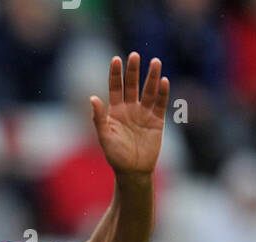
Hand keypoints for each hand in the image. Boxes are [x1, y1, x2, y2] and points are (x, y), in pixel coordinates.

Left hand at [90, 53, 168, 178]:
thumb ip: (98, 118)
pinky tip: (163, 81)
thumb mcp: (104, 136)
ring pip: (148, 91)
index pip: (115, 88)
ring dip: (151, 77)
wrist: (133, 171)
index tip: (116, 59)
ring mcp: (144, 113)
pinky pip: (160, 103)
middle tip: (134, 56)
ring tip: (155, 62)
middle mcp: (130, 109)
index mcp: (115, 112)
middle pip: (132, 85)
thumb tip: (92, 98)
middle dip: (133, 71)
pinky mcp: (157, 120)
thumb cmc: (115, 155)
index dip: (115, 74)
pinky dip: (162, 93)